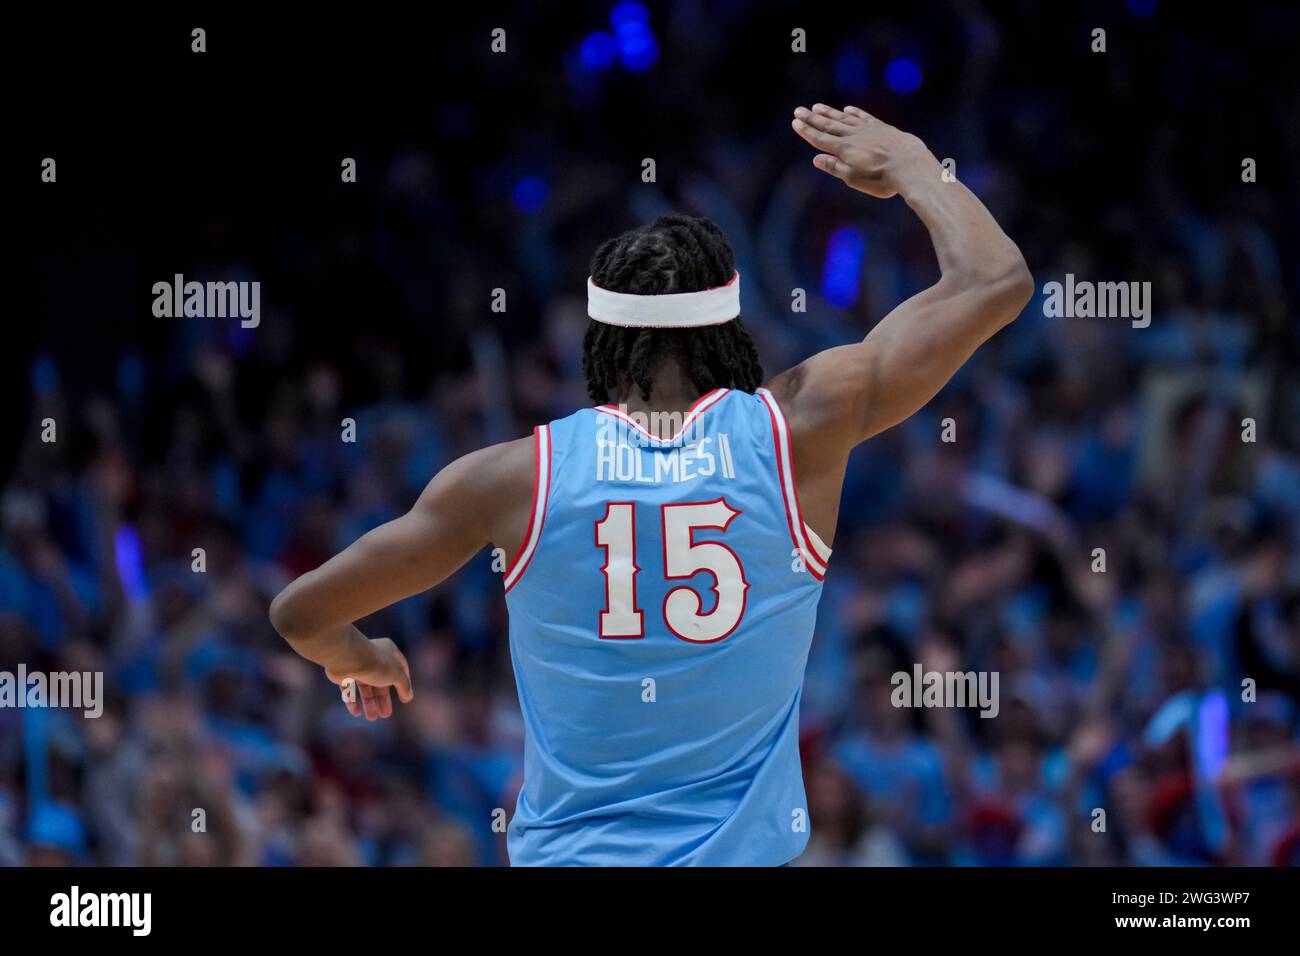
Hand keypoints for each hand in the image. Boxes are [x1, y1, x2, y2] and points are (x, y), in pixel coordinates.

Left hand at [325, 637, 413, 719]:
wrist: (346, 658)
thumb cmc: (375, 663)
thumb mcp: (397, 675)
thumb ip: (404, 686)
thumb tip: (408, 697)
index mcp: (389, 651)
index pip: (400, 668)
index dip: (403, 683)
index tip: (405, 697)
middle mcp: (373, 657)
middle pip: (381, 681)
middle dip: (383, 699)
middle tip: (385, 714)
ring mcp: (358, 665)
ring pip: (365, 687)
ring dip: (369, 703)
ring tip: (371, 717)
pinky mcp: (344, 673)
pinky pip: (349, 689)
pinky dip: (352, 701)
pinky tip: (356, 712)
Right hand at [791, 103, 935, 197]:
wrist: (910, 165)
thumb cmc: (881, 178)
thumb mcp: (854, 178)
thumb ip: (835, 167)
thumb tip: (816, 159)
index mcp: (844, 150)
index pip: (820, 139)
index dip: (807, 131)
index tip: (795, 122)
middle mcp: (853, 136)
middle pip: (829, 125)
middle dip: (812, 118)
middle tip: (799, 110)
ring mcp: (868, 130)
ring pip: (844, 118)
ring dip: (829, 112)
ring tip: (817, 107)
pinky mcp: (882, 128)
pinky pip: (864, 117)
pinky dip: (854, 112)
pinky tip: (847, 109)